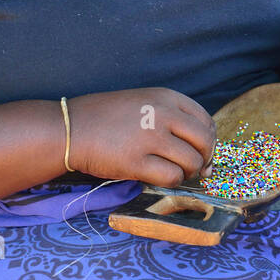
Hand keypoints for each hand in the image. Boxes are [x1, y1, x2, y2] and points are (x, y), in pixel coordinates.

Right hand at [66, 87, 214, 187]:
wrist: (71, 128)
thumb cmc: (108, 117)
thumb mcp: (144, 103)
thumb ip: (172, 118)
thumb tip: (204, 152)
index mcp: (166, 97)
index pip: (206, 121)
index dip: (208, 142)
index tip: (200, 152)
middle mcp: (162, 114)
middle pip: (205, 142)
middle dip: (203, 159)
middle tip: (191, 168)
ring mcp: (150, 137)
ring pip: (191, 162)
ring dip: (185, 172)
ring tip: (169, 170)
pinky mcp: (136, 162)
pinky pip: (171, 177)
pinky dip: (170, 182)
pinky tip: (156, 176)